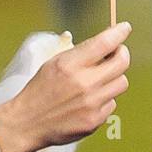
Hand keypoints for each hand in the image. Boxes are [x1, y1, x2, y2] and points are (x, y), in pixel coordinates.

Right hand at [0, 21, 131, 151]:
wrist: (27, 123)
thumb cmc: (39, 92)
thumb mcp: (53, 63)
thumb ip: (79, 54)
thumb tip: (104, 44)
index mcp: (70, 65)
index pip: (105, 42)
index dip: (119, 32)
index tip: (124, 28)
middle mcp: (84, 83)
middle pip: (122, 62)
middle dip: (122, 54)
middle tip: (117, 54)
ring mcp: (92, 103)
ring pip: (121, 83)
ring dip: (114, 78)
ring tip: (99, 81)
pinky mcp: (95, 120)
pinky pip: (112, 103)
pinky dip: (104, 99)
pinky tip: (89, 100)